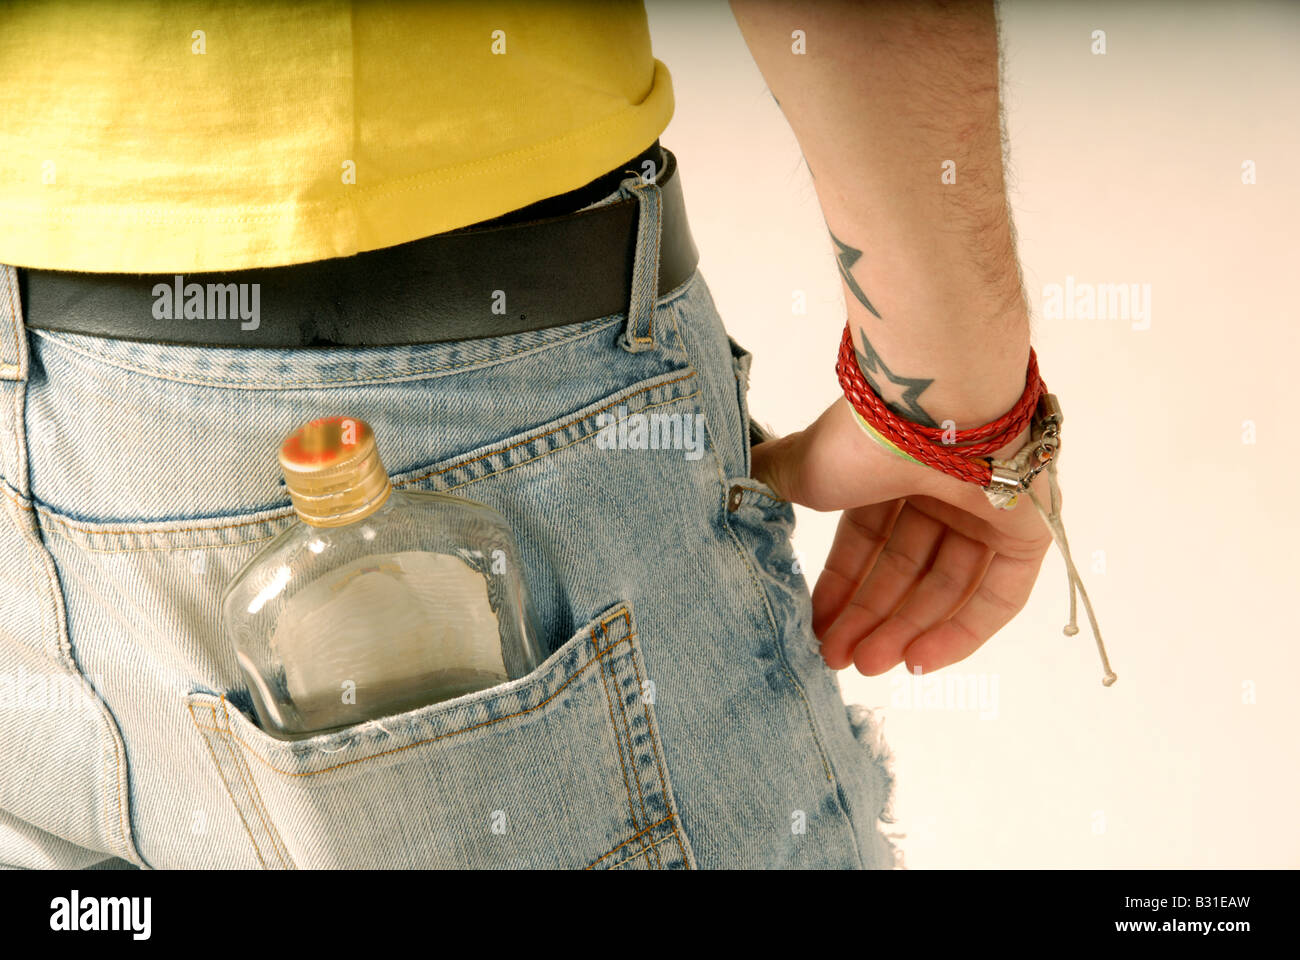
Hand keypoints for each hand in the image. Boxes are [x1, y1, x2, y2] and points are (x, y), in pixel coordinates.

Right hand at [750, 398, 1052, 675]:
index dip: (842, 588)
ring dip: (906, 631)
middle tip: (837, 660)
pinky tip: (917, 662)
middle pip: (907, 569)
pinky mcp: (1029, 529)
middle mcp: (941, 487)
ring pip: (948, 587)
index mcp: (891, 468)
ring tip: (868, 666)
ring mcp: (989, 507)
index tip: (816, 628)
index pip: (868, 541)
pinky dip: (960, 633)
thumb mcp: (801, 468)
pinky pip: (998, 596)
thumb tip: (731, 494)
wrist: (932, 412)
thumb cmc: (863, 437)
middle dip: (870, 618)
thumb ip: (772, 486)